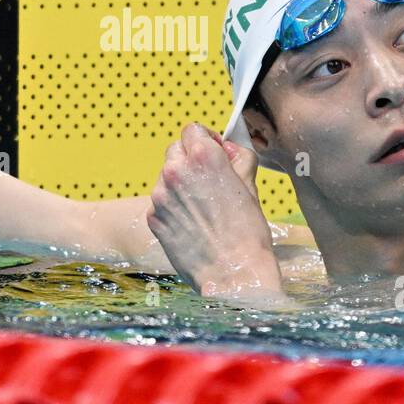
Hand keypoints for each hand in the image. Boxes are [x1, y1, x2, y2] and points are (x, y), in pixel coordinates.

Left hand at [145, 123, 288, 306]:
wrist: (233, 273)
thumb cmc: (248, 232)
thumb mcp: (250, 186)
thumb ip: (238, 158)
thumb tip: (227, 149)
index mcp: (203, 157)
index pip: (192, 130)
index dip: (205, 140)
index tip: (214, 154)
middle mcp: (176, 171)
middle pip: (175, 150)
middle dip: (189, 159)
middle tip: (208, 181)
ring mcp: (160, 195)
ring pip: (166, 176)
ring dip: (180, 184)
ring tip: (202, 208)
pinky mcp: (153, 217)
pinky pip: (161, 201)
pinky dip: (173, 206)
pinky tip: (192, 224)